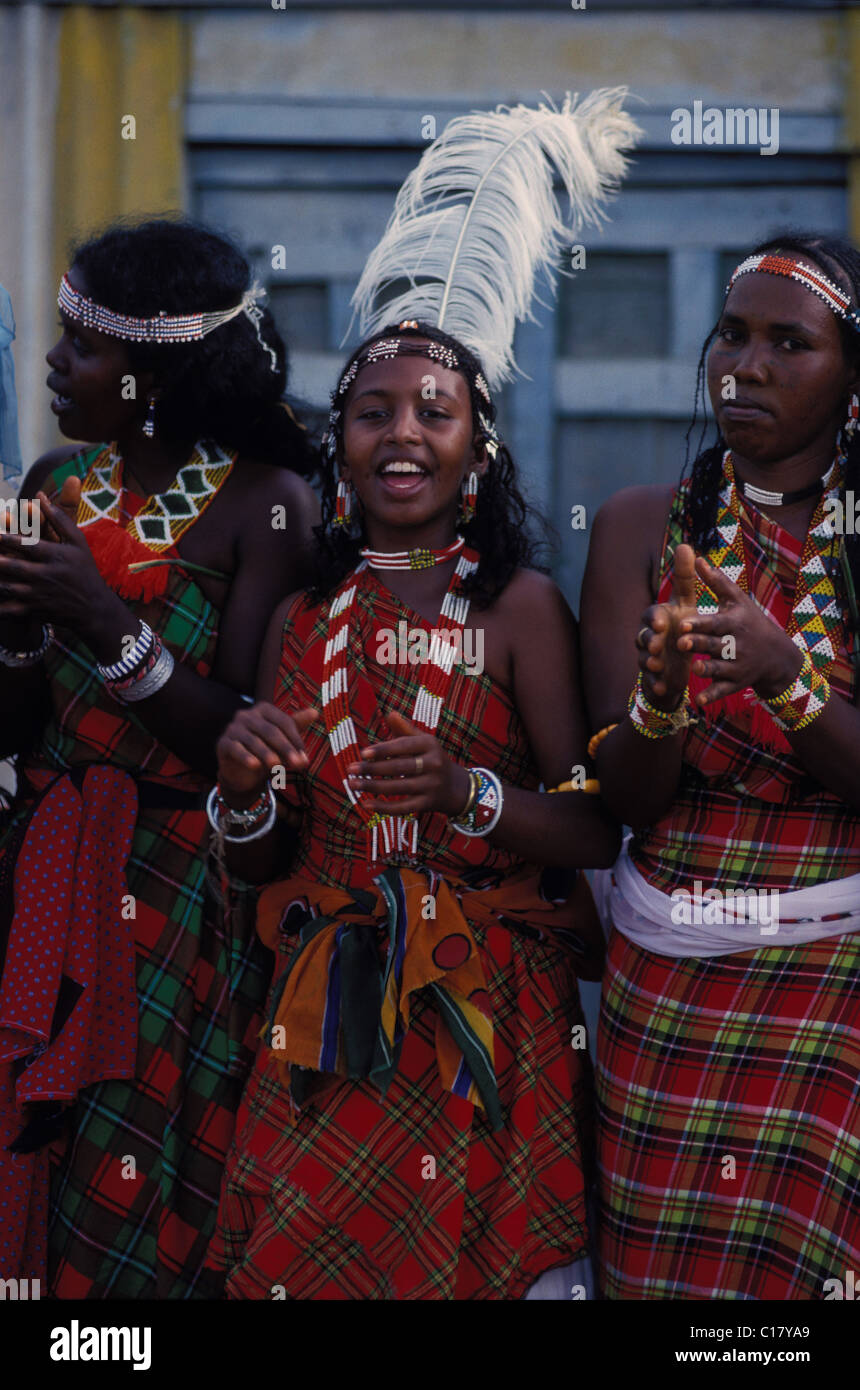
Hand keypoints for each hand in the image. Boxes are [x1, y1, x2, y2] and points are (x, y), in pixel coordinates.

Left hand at [0, 486, 112, 634]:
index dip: (6, 537)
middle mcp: (46, 575)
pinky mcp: (34, 611)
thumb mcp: (78, 542)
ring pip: (8, 588)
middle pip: (13, 566)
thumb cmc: (84, 570)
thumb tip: (40, 494)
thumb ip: (59, 518)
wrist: (94, 608)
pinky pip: (10, 610)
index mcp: (55, 556)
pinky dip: (0, 607)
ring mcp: (39, 595)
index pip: (26, 544)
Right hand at [217, 704, 318, 801]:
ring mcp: (232, 728)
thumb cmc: (268, 750)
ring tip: (277, 766)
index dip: (296, 740)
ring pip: (253, 740)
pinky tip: (255, 766)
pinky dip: (246, 757)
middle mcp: (246, 715)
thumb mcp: (284, 739)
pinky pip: (235, 748)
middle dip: (285, 748)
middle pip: (270, 731)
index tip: (305, 757)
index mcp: (264, 709)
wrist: (244, 772)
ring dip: (267, 754)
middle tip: (297, 764)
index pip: (283, 722)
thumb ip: (297, 725)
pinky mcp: (222, 743)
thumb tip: (315, 712)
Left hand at [345, 709, 470, 816]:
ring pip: (398, 787)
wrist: (456, 786)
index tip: (363, 753)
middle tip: (351, 769)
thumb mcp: (424, 741)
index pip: (404, 746)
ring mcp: (432, 785)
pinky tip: (366, 804)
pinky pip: (403, 807)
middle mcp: (434, 764)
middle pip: (399, 767)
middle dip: (373, 769)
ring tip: (352, 784)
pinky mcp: (427, 804)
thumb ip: (406, 729)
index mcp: (430, 745)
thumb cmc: (431, 758)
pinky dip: (384, 807)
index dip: (383, 750)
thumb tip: (391, 713)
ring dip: (373, 786)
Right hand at [636, 543, 698, 708]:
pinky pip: (652, 681)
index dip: (654, 619)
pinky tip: (663, 688)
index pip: (651, 615)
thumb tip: (685, 544)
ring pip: (644, 658)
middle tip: (658, 644)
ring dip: (650, 662)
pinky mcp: (655, 677)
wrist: (678, 661)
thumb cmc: (682, 626)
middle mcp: (651, 637)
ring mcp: (651, 658)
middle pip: (643, 637)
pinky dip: (656, 684)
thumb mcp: (686, 602)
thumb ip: (685, 577)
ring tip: (658, 665)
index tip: (662, 622)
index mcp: (658, 619)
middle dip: (649, 640)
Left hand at [678, 558, 802, 704]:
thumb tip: (697, 558)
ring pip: (719, 669)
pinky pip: (723, 691)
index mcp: (733, 624)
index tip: (683, 622)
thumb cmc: (751, 622)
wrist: (777, 656)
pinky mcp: (736, 683)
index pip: (714, 623)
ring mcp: (737, 666)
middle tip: (681, 642)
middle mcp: (736, 645)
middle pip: (715, 645)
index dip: (699, 624)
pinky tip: (698, 702)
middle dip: (699, 644)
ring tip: (695, 668)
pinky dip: (711, 697)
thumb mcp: (737, 600)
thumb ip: (716, 581)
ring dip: (707, 669)